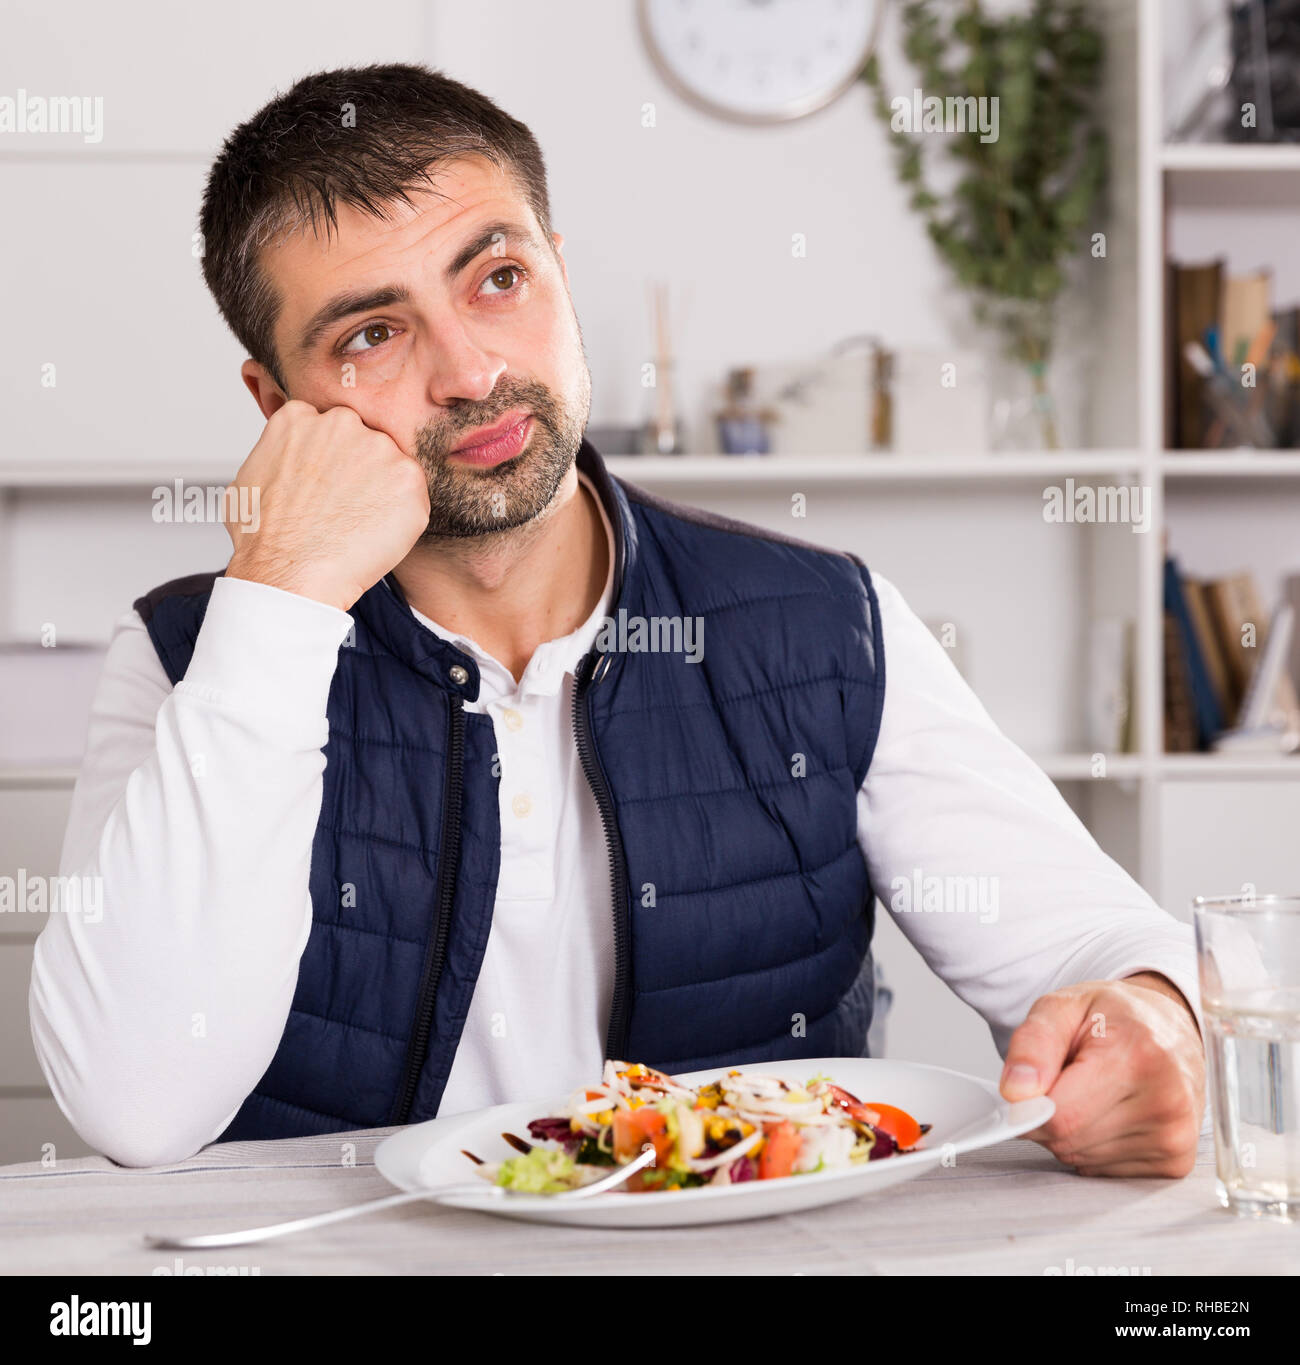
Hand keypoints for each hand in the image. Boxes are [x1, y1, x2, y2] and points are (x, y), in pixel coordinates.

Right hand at [223, 400, 429, 610]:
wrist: (288, 574)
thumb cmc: (264, 538)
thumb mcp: (250, 477)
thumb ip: (279, 453)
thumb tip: (291, 458)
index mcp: (300, 417)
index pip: (329, 429)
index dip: (330, 463)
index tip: (326, 487)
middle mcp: (342, 422)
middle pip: (364, 441)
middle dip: (359, 472)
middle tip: (344, 509)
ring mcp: (378, 447)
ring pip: (391, 467)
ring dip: (382, 493)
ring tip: (356, 526)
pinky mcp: (408, 478)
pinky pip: (413, 495)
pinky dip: (402, 518)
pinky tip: (374, 536)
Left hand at [999, 974, 1204, 1176]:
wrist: (1169, 1029)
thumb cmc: (1114, 1017)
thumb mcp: (1061, 1007)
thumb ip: (1032, 1044)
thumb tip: (1015, 1093)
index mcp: (1139, 1056)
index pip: (1060, 1114)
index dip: (1029, 1106)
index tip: (1026, 1088)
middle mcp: (1166, 1102)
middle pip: (1068, 1140)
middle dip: (1048, 1116)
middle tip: (1063, 1080)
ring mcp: (1175, 1138)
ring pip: (1082, 1158)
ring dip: (1070, 1132)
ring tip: (1091, 1092)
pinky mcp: (1176, 1162)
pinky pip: (1103, 1171)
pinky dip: (1093, 1146)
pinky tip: (1109, 1113)